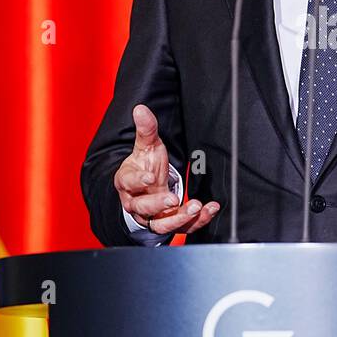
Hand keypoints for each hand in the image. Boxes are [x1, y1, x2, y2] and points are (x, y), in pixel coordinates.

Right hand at [113, 104, 218, 234]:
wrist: (145, 187)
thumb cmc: (144, 166)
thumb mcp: (146, 146)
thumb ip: (146, 129)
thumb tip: (140, 109)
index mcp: (127, 182)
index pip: (128, 182)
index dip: (138, 180)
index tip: (149, 177)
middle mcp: (136, 202)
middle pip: (143, 208)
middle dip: (158, 205)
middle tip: (174, 199)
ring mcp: (151, 216)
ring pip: (161, 224)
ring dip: (179, 218)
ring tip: (195, 207)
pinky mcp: (167, 223)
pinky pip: (181, 227)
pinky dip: (196, 221)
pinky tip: (209, 209)